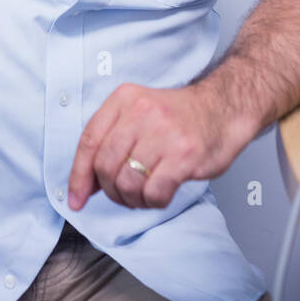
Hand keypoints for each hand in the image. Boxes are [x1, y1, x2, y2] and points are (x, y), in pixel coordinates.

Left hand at [67, 80, 251, 211]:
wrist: (223, 108)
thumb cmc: (178, 117)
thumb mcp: (138, 114)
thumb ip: (110, 142)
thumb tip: (85, 183)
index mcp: (124, 98)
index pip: (89, 141)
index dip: (78, 175)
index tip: (76, 198)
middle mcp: (141, 112)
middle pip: (105, 165)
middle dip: (110, 191)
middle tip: (123, 194)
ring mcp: (164, 133)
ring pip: (127, 183)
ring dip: (132, 199)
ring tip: (143, 193)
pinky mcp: (184, 155)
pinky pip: (154, 192)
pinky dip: (153, 202)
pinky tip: (160, 193)